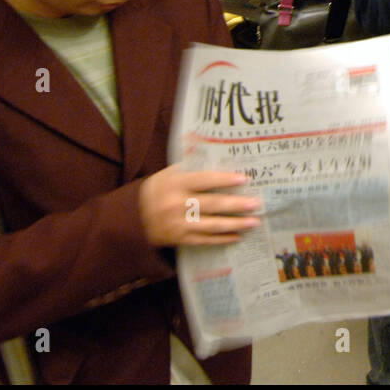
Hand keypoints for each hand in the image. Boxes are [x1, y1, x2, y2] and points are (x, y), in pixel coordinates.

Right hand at [138, 166, 260, 246]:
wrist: (133, 216)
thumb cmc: (158, 189)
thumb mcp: (170, 172)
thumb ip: (192, 163)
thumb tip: (215, 148)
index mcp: (176, 184)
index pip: (204, 180)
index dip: (224, 180)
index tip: (244, 179)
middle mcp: (177, 204)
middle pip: (212, 204)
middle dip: (236, 205)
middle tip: (256, 204)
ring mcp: (178, 224)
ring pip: (211, 225)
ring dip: (235, 224)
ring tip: (254, 222)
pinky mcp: (179, 239)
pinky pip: (205, 240)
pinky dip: (222, 239)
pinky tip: (237, 236)